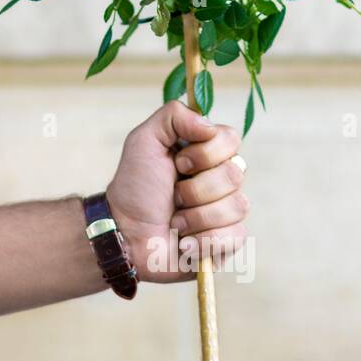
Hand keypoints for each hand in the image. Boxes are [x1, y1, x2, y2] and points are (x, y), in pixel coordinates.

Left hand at [106, 103, 247, 283]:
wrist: (125, 234)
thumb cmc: (134, 189)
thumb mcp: (144, 141)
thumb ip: (174, 116)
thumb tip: (210, 126)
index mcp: (207, 153)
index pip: (231, 140)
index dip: (205, 154)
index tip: (178, 164)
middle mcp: (221, 180)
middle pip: (235, 174)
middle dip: (195, 189)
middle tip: (173, 197)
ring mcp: (227, 211)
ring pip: (236, 206)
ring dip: (195, 217)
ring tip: (175, 223)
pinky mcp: (227, 241)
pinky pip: (235, 236)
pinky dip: (203, 241)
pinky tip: (184, 244)